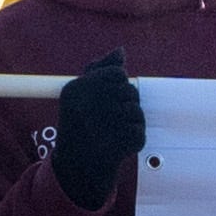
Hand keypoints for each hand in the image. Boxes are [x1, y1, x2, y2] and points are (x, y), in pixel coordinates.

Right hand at [49, 52, 144, 208]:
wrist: (76, 165)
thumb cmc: (80, 123)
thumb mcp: (83, 92)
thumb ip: (101, 69)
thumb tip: (121, 50)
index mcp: (76, 89)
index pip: (117, 73)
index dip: (118, 83)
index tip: (106, 95)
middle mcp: (87, 105)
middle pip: (130, 90)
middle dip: (125, 101)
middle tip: (107, 117)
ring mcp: (105, 126)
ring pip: (136, 111)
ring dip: (130, 120)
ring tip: (111, 131)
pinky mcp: (122, 144)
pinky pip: (139, 131)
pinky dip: (132, 137)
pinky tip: (117, 144)